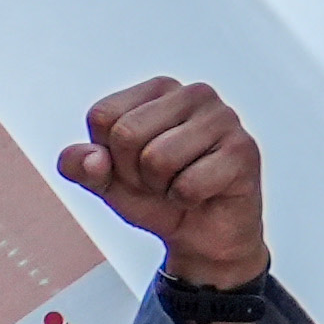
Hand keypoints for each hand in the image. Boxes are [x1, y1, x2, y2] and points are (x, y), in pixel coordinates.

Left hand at [60, 77, 273, 294]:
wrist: (201, 234)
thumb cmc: (155, 196)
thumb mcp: (104, 181)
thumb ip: (80, 166)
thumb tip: (93, 159)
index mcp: (157, 89)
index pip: (102, 116)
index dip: (107, 155)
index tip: (132, 165)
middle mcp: (193, 93)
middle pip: (126, 135)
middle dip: (133, 172)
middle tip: (159, 180)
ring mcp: (223, 118)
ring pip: (156, 159)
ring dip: (161, 187)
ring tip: (180, 183)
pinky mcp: (243, 149)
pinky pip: (188, 185)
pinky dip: (186, 200)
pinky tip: (202, 192)